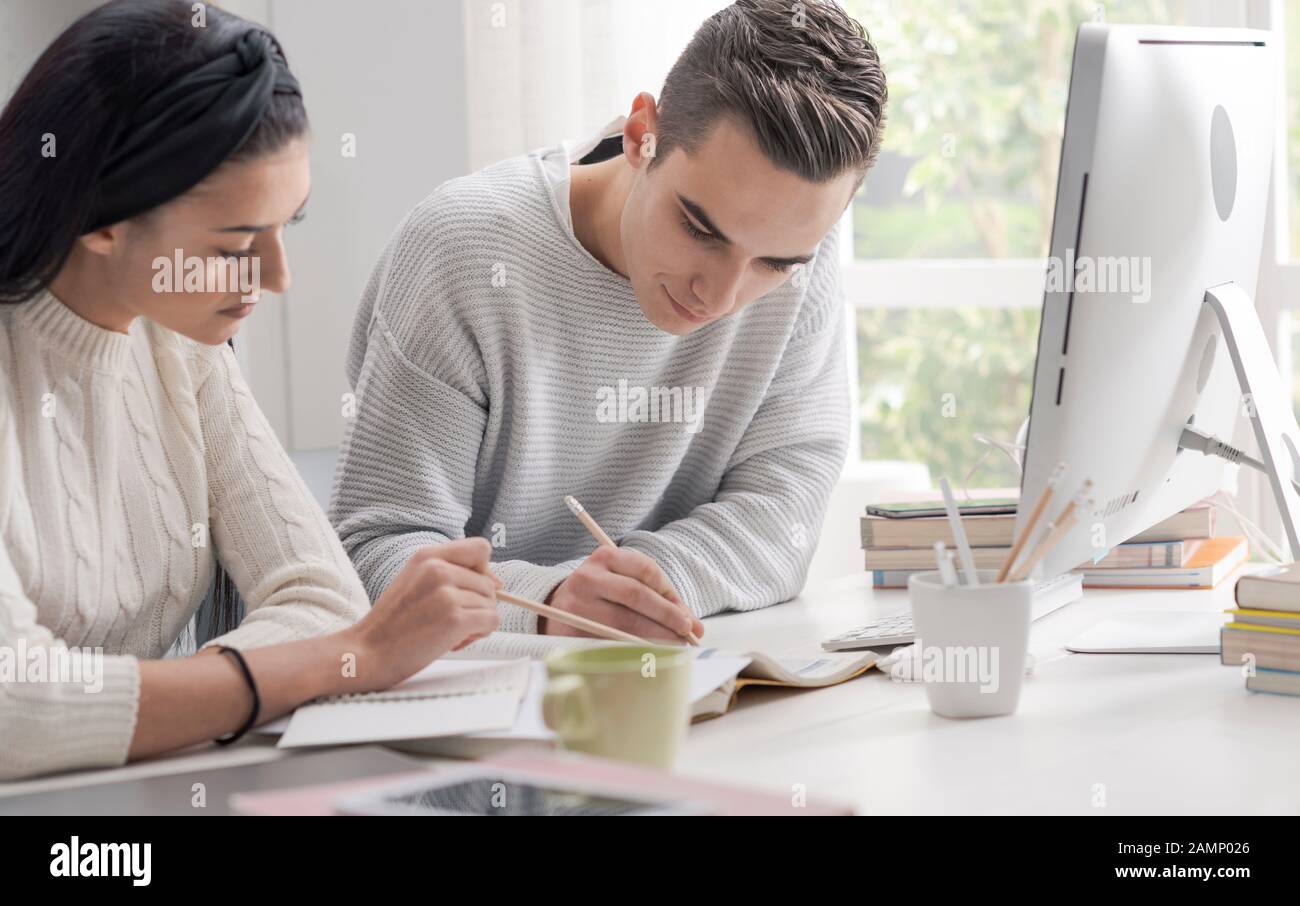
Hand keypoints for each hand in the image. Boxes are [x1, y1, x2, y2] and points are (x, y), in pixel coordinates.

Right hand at [341, 538, 500, 690]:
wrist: (365, 652)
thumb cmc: (391, 624)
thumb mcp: (414, 581)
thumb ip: (449, 574)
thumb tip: (498, 582)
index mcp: (427, 556)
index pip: (480, 549)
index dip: (485, 570)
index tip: (474, 590)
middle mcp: (439, 569)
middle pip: (489, 583)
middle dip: (477, 606)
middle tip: (450, 622)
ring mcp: (447, 593)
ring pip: (492, 605)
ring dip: (476, 623)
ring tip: (448, 633)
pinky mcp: (455, 618)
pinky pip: (492, 621)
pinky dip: (479, 634)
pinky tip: (454, 642)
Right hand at [539, 546, 703, 642]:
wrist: (557, 610)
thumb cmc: (602, 597)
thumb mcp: (623, 583)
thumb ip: (656, 596)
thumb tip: (694, 625)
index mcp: (604, 556)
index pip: (646, 570)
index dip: (670, 594)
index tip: (686, 615)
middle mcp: (588, 576)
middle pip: (637, 595)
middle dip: (668, 616)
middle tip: (687, 632)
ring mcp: (577, 604)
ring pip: (625, 621)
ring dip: (656, 635)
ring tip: (675, 645)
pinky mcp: (571, 630)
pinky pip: (610, 641)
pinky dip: (635, 648)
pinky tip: (651, 653)